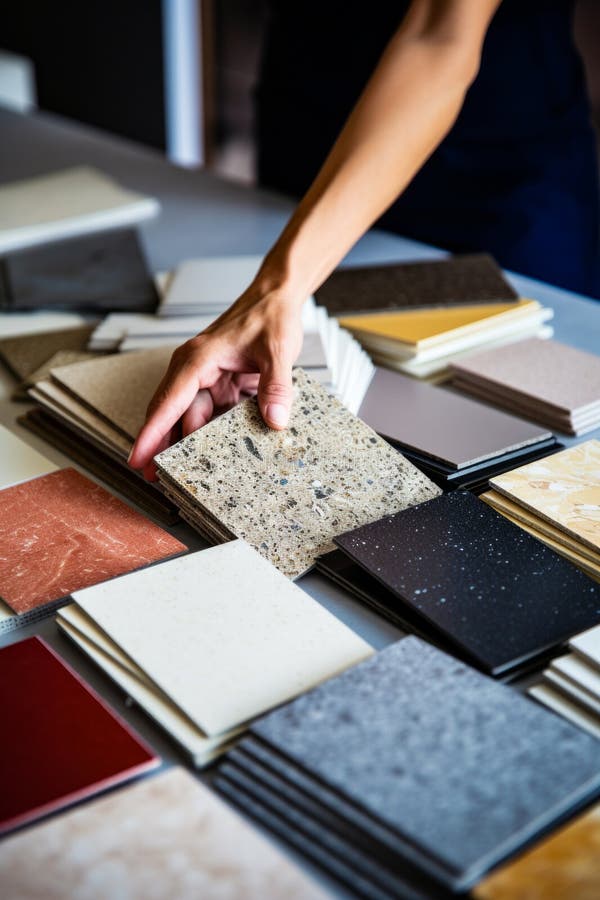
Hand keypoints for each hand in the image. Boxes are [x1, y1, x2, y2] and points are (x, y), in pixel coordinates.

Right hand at [128, 285, 304, 479]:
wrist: (276, 298)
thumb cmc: (270, 316)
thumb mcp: (278, 352)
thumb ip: (276, 387)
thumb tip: (275, 420)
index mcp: (198, 359)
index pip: (168, 402)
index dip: (151, 434)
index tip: (138, 458)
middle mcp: (194, 370)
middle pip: (170, 414)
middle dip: (160, 446)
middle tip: (155, 479)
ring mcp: (206, 379)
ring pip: (189, 418)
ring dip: (187, 443)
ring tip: (184, 474)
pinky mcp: (220, 385)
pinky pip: (209, 415)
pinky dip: (210, 433)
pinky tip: (213, 454)